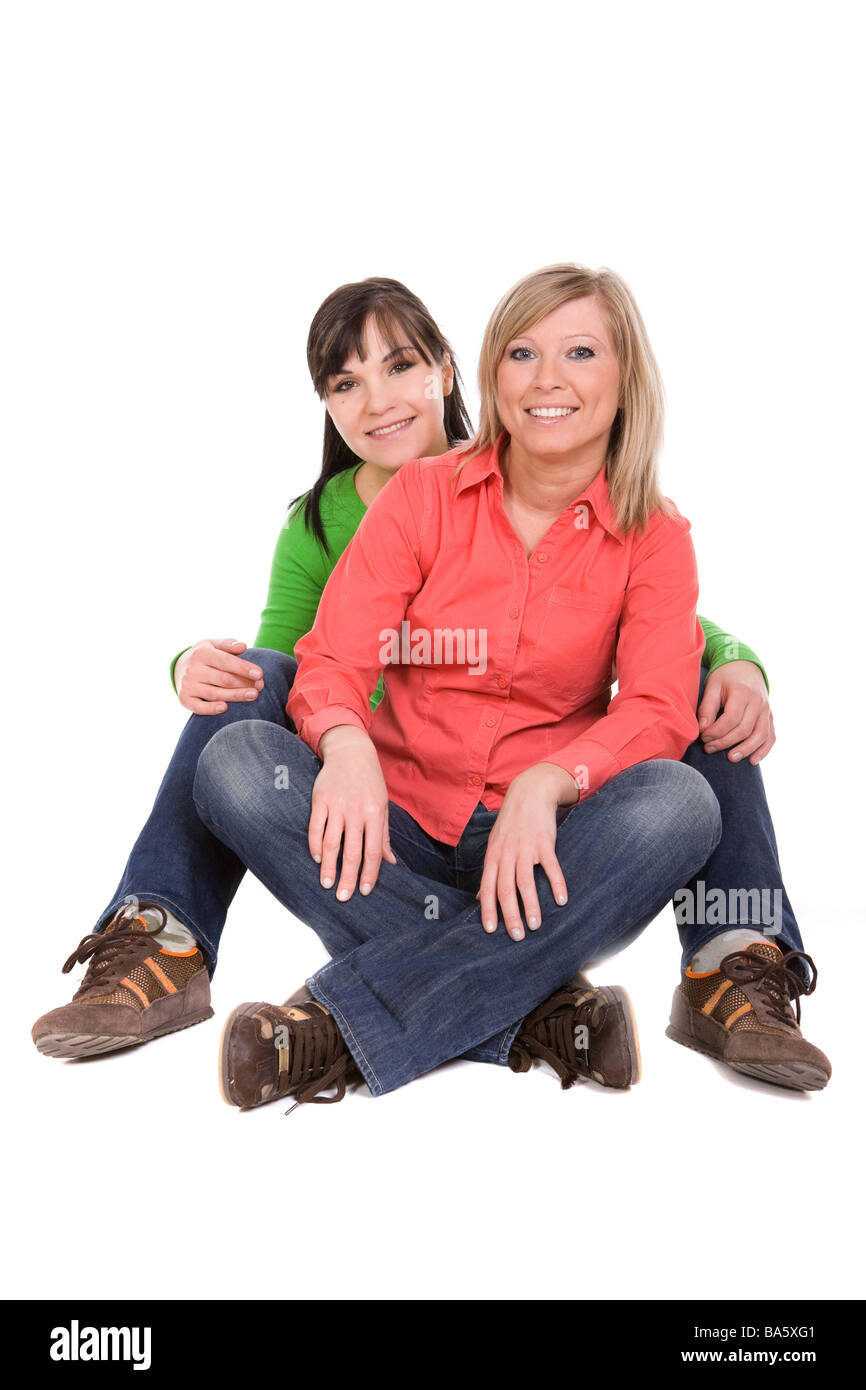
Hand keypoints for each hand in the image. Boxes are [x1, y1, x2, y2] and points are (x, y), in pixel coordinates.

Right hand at [176, 639, 263, 714]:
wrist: (180, 667)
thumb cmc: (204, 656)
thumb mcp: (213, 644)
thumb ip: (229, 645)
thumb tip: (243, 646)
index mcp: (202, 653)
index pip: (225, 661)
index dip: (243, 668)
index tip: (259, 674)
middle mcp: (193, 669)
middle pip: (223, 679)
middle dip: (244, 683)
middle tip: (260, 686)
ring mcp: (188, 685)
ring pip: (214, 694)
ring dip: (235, 696)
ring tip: (253, 695)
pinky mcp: (185, 699)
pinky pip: (198, 707)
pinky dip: (211, 709)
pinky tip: (225, 708)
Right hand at [310, 726, 397, 899]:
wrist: (351, 751)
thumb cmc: (370, 781)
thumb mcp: (383, 805)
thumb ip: (383, 835)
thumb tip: (390, 863)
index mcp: (375, 814)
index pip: (373, 851)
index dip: (369, 873)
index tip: (364, 891)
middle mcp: (357, 811)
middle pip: (351, 851)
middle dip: (347, 877)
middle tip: (343, 898)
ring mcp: (337, 805)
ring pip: (331, 842)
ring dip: (329, 866)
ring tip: (327, 884)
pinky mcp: (320, 799)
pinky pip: (315, 827)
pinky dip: (315, 845)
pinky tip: (317, 859)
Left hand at [476, 763, 572, 940]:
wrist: (529, 793)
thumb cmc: (511, 824)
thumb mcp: (495, 846)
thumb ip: (490, 872)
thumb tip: (479, 898)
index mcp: (493, 856)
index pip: (487, 887)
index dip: (488, 909)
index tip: (490, 930)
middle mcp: (507, 854)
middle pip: (505, 889)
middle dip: (510, 914)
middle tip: (517, 936)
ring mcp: (525, 848)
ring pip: (525, 881)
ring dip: (531, 905)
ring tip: (536, 925)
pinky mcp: (544, 843)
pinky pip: (550, 866)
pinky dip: (556, 884)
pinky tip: (561, 900)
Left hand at [698, 660, 774, 763]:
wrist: (745, 666)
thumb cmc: (725, 677)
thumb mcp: (713, 686)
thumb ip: (707, 707)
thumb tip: (702, 729)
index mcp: (742, 693)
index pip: (730, 719)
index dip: (716, 731)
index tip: (703, 737)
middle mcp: (758, 703)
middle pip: (744, 729)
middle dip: (725, 742)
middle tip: (709, 749)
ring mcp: (767, 711)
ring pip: (760, 735)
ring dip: (746, 750)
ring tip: (730, 758)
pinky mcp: (770, 717)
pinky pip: (771, 736)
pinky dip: (764, 750)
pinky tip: (753, 761)